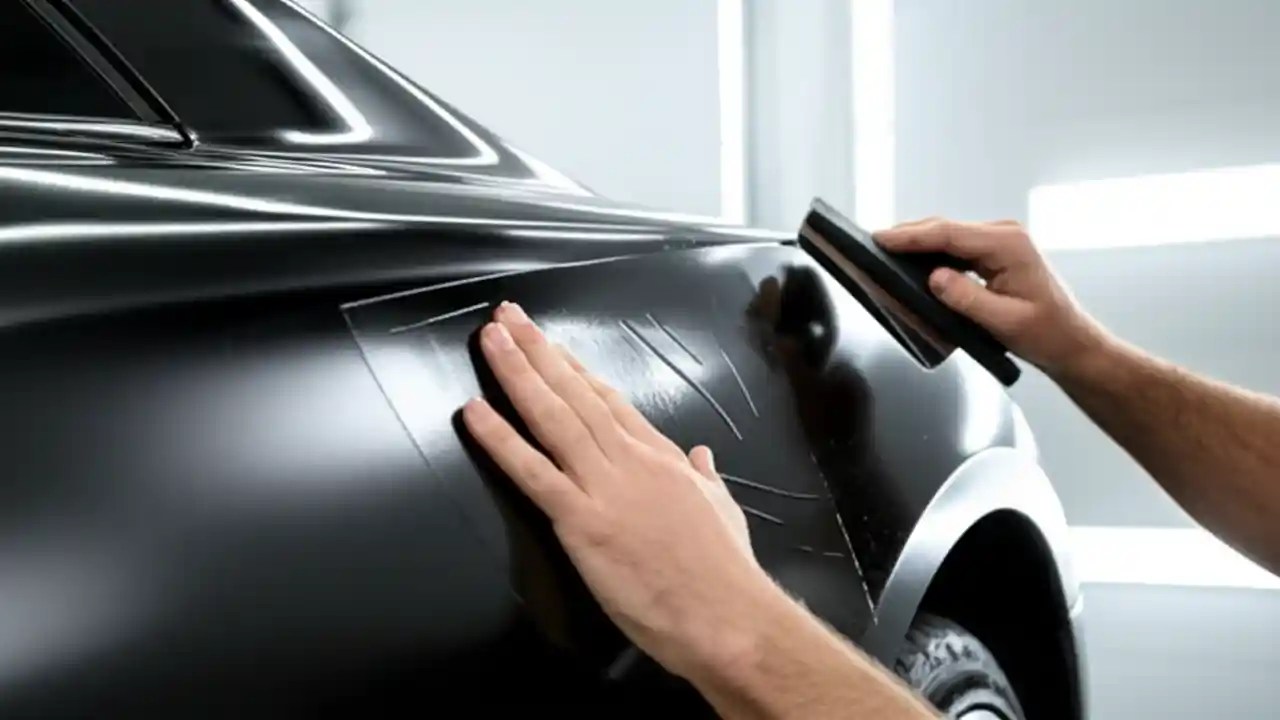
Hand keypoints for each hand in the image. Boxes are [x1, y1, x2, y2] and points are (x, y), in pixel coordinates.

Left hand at [461, 302, 776, 680]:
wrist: (726, 613)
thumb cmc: (725, 569)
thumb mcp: (722, 508)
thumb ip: (706, 476)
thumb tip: (703, 454)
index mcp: (662, 457)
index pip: (611, 401)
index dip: (576, 369)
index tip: (551, 345)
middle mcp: (630, 459)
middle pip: (576, 394)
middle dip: (539, 352)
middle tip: (508, 317)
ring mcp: (604, 487)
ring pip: (553, 417)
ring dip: (518, 373)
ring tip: (491, 338)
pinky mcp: (582, 521)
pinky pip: (533, 472)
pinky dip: (501, 438)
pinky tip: (474, 411)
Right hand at [874, 218, 1107, 374]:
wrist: (1071, 342)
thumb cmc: (1046, 334)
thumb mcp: (1004, 321)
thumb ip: (967, 298)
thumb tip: (934, 277)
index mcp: (1008, 245)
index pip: (949, 234)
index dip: (911, 236)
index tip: (880, 239)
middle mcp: (1004, 235)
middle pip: (946, 228)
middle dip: (909, 234)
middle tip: (874, 242)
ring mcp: (1001, 242)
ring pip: (949, 235)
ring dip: (919, 242)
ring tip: (886, 248)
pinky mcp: (996, 253)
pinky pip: (957, 246)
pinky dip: (933, 251)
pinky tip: (914, 258)